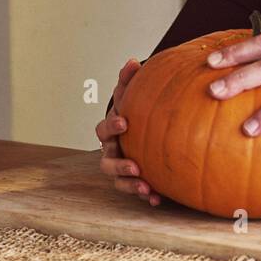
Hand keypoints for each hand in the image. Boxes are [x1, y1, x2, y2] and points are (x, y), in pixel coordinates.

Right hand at [94, 58, 160, 206]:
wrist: (144, 128)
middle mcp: (112, 151)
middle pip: (106, 162)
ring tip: (144, 187)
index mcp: (110, 131)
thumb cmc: (136, 110)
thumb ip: (130, 81)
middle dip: (119, 165)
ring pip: (118, 181)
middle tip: (134, 165)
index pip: (103, 130)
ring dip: (129, 184)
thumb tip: (132, 62)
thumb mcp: (133, 95)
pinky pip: (137, 191)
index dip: (111, 127)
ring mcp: (122, 168)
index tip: (125, 122)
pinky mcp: (136, 180)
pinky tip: (157, 199)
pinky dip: (145, 196)